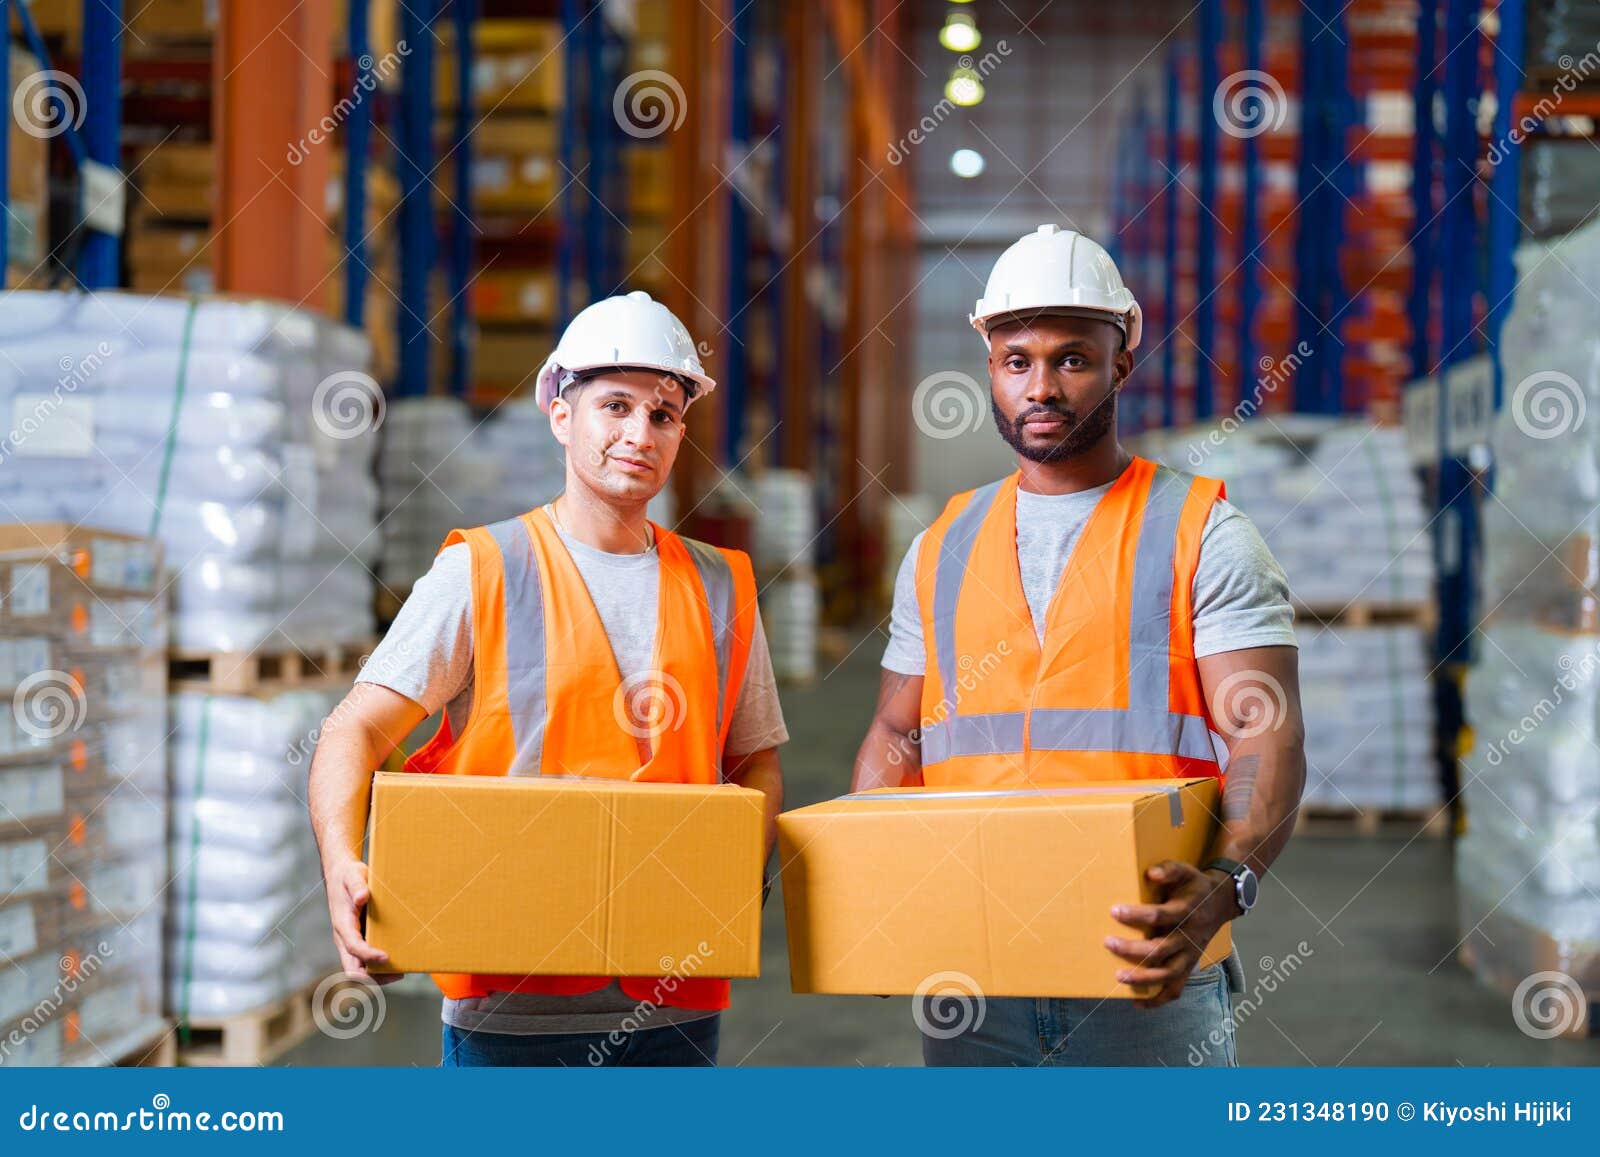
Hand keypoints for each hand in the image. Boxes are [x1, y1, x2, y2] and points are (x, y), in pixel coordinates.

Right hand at [326, 858, 402, 984]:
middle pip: (352, 967)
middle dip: (372, 976)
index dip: (368, 955)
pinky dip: (378, 966)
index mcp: (342, 925)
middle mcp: (344, 938)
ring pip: (359, 968)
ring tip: (401, 972)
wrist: (340, 876)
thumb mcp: (353, 876)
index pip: (353, 946)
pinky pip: (365, 960)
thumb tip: (362, 898)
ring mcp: (350, 941)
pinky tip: (398, 962)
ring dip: (377, 975)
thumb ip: (357, 886)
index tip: (386, 957)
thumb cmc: (348, 876)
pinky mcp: (358, 940)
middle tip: (398, 974)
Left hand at [1104, 861, 1235, 1008]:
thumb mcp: (1185, 870)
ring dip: (1144, 978)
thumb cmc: (1194, 885)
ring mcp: (1190, 954)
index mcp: (1187, 911)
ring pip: (1169, 973)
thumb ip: (1168, 870)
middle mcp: (1189, 936)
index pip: (1161, 916)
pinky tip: (1137, 1003)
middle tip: (1108, 943)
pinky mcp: (1189, 966)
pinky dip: (1159, 999)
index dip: (1137, 915)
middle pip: (1162, 949)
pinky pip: (1176, 989)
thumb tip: (1151, 874)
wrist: (1221, 902)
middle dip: (1133, 949)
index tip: (1114, 911)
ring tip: (1118, 976)